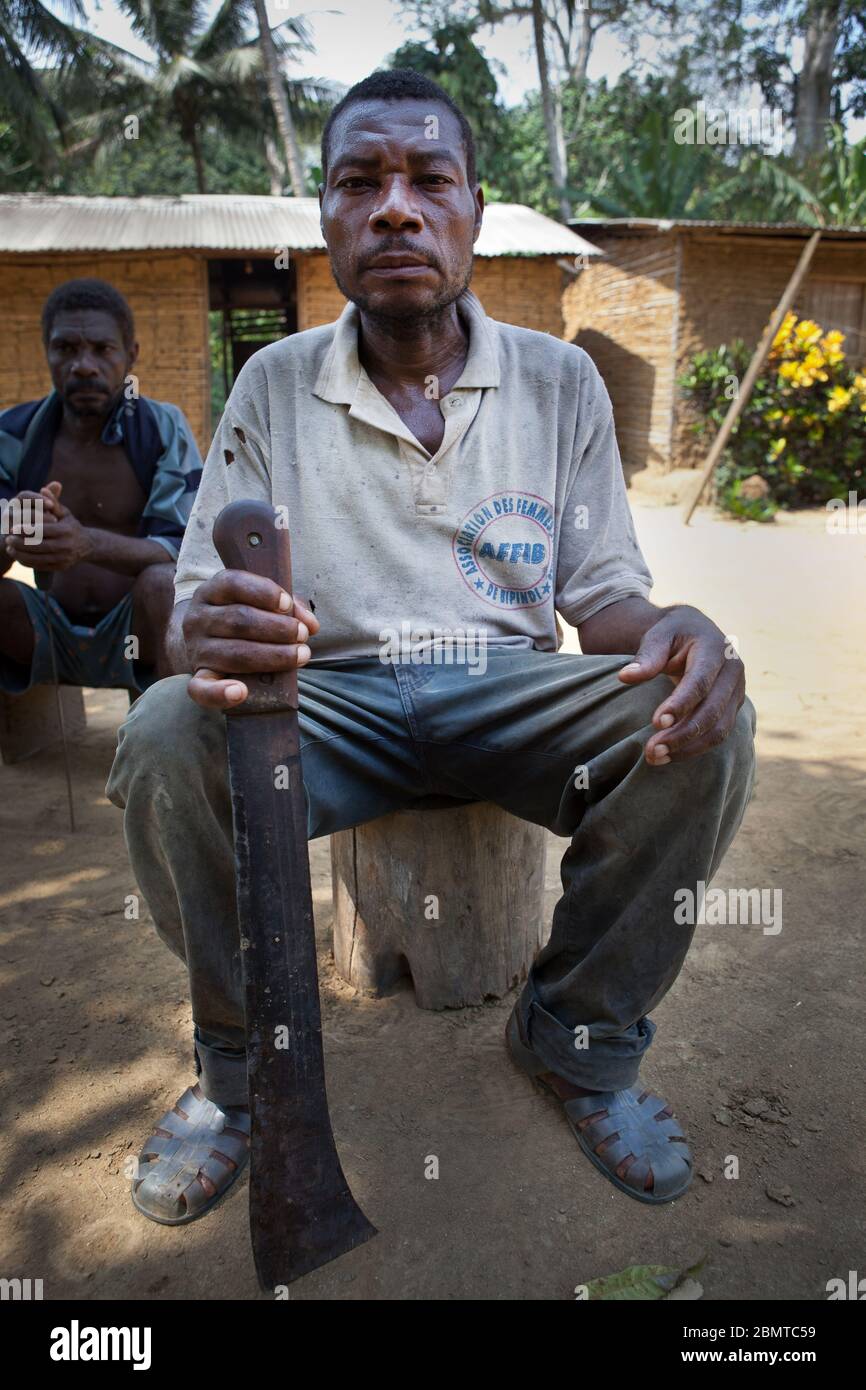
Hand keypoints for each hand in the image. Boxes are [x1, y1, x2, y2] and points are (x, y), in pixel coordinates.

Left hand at [5, 482, 91, 570]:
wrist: (87, 546)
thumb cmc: (70, 525)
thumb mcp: (64, 513)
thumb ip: (53, 502)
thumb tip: (43, 489)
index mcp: (66, 530)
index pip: (43, 530)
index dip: (26, 529)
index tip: (12, 527)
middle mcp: (66, 546)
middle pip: (39, 545)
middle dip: (21, 543)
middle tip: (7, 538)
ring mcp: (63, 558)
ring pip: (38, 558)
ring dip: (21, 554)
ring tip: (9, 548)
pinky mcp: (60, 567)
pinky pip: (41, 566)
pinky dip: (27, 562)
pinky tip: (18, 556)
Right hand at [182, 570, 320, 709]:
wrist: (201, 642)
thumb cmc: (239, 619)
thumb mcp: (258, 602)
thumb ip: (285, 607)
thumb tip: (311, 624)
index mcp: (211, 591)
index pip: (233, 584)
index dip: (264, 593)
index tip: (287, 605)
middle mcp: (198, 618)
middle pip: (239, 620)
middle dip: (278, 628)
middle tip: (302, 635)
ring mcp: (196, 649)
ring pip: (234, 653)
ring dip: (273, 656)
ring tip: (300, 655)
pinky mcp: (198, 677)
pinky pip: (201, 689)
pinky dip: (220, 693)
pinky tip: (241, 692)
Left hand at [617, 607, 745, 765]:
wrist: (697, 632)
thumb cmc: (674, 633)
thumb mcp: (659, 635)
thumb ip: (646, 656)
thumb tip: (625, 676)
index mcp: (716, 650)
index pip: (700, 682)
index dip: (680, 704)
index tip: (655, 723)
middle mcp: (733, 672)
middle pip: (712, 711)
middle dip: (682, 734)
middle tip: (651, 751)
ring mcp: (737, 692)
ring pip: (719, 729)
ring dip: (688, 748)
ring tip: (655, 758)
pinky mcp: (732, 708)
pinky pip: (718, 734)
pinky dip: (695, 747)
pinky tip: (669, 755)